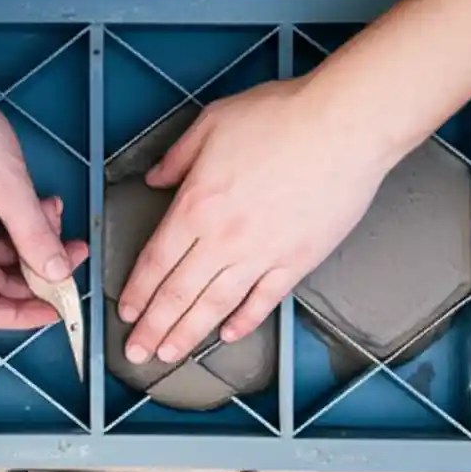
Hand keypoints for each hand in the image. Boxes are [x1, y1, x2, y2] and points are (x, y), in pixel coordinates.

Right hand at [0, 83, 87, 328]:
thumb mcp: (9, 187)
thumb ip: (36, 235)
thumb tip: (58, 273)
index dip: (23, 316)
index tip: (58, 306)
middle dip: (37, 269)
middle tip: (73, 249)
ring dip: (29, 239)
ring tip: (55, 211)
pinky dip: (13, 220)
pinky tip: (35, 198)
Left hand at [117, 78, 392, 363]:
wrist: (344, 126)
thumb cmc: (282, 117)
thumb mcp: (212, 123)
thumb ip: (178, 156)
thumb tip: (155, 177)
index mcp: (197, 205)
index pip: (157, 260)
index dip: (138, 291)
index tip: (126, 313)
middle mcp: (224, 238)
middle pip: (179, 293)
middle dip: (154, 327)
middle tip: (138, 352)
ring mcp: (262, 254)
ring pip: (215, 306)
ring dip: (188, 334)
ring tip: (170, 354)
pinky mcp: (297, 261)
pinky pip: (263, 301)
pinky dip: (244, 322)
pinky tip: (227, 335)